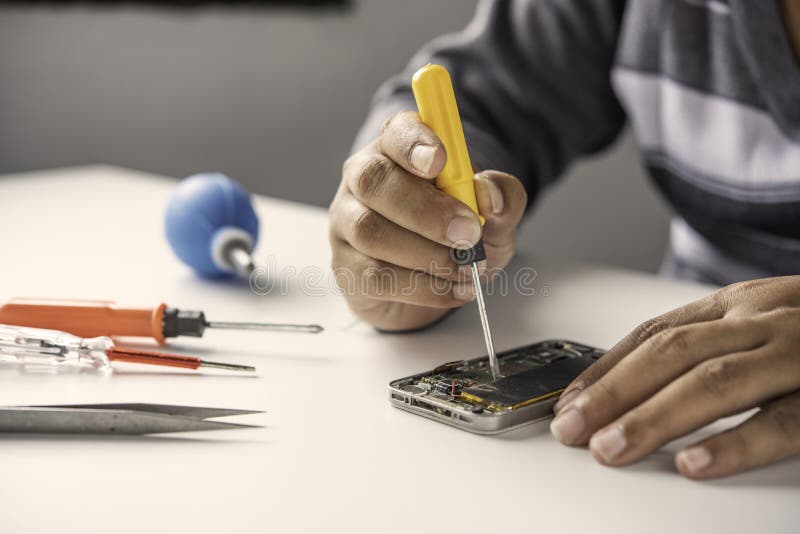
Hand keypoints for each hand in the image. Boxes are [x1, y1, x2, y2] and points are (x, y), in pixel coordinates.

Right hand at [329, 111, 526, 330]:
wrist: (435, 287)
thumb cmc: (458, 239)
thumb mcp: (494, 217)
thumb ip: (503, 198)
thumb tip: (489, 193)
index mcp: (398, 150)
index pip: (396, 133)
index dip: (414, 144)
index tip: (440, 162)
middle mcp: (364, 178)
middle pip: (374, 180)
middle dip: (425, 209)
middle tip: (467, 233)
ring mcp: (347, 221)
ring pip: (369, 230)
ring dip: (425, 253)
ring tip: (465, 268)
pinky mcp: (346, 266)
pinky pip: (375, 275)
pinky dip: (422, 287)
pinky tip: (453, 289)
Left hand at [550, 276, 799, 478]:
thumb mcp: (759, 320)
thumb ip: (706, 343)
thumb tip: (630, 381)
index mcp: (737, 304)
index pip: (653, 333)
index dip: (606, 368)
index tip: (570, 402)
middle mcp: (762, 321)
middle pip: (670, 354)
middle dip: (613, 393)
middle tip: (572, 429)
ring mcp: (799, 354)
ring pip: (714, 381)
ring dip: (654, 416)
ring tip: (612, 449)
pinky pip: (784, 421)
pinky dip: (736, 443)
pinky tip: (694, 464)